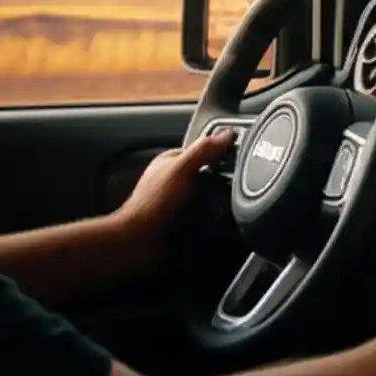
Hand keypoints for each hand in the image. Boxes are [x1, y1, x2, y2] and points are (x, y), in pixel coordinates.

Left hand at [114, 129, 235, 266]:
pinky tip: (217, 218)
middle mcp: (171, 179)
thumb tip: (227, 134)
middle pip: (205, 172)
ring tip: (226, 201)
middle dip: (219, 178)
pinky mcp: (180, 221)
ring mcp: (175, 201)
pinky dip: (212, 216)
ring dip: (216, 199)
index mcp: (169, 161)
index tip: (236, 154)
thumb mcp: (182, 168)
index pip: (200, 149)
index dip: (218, 150)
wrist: (139, 240)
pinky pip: (204, 215)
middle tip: (235, 181)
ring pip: (206, 195)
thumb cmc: (154, 202)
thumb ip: (204, 150)